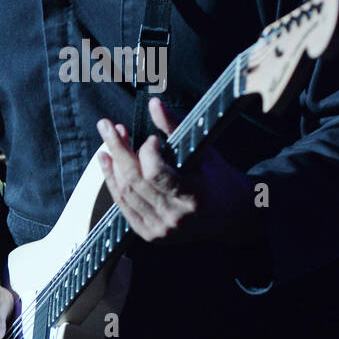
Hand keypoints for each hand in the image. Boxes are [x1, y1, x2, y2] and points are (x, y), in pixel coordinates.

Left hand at [96, 97, 254, 244]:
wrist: (232, 216)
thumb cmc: (218, 177)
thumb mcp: (203, 150)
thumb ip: (176, 127)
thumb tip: (154, 103)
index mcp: (194, 197)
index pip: (156, 173)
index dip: (147, 151)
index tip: (152, 138)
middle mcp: (175, 217)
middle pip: (134, 181)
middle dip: (117, 149)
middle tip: (106, 125)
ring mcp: (161, 230)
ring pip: (125, 193)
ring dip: (112, 164)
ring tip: (108, 140)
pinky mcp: (151, 235)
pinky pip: (123, 207)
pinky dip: (112, 183)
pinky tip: (107, 162)